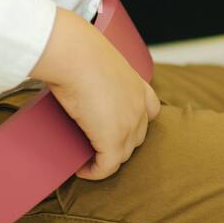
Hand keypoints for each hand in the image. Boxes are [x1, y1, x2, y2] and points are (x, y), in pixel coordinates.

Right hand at [31, 7, 161, 179]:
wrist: (74, 54)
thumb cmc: (77, 49)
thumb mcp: (96, 59)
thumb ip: (95, 71)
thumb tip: (72, 72)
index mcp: (139, 85)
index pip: (151, 111)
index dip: (136, 123)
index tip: (117, 126)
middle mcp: (140, 106)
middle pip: (137, 137)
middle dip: (119, 144)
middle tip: (95, 146)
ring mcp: (129, 124)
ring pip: (122, 154)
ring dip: (105, 160)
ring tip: (87, 159)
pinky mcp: (112, 139)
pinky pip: (108, 166)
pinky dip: (95, 172)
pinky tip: (82, 170)